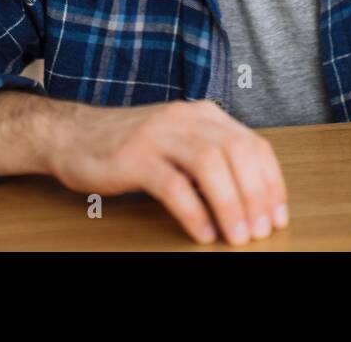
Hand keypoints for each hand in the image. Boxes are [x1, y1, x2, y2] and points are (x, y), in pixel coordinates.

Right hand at [45, 98, 288, 245]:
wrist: (72, 136)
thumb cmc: (130, 145)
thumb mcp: (180, 142)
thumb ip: (213, 157)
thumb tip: (253, 197)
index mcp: (204, 115)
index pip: (254, 144)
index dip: (272, 182)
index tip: (278, 215)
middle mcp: (186, 118)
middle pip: (238, 152)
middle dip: (257, 195)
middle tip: (262, 231)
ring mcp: (159, 135)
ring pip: (210, 164)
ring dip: (230, 204)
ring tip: (237, 236)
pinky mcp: (134, 157)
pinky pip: (173, 184)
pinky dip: (193, 211)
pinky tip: (202, 232)